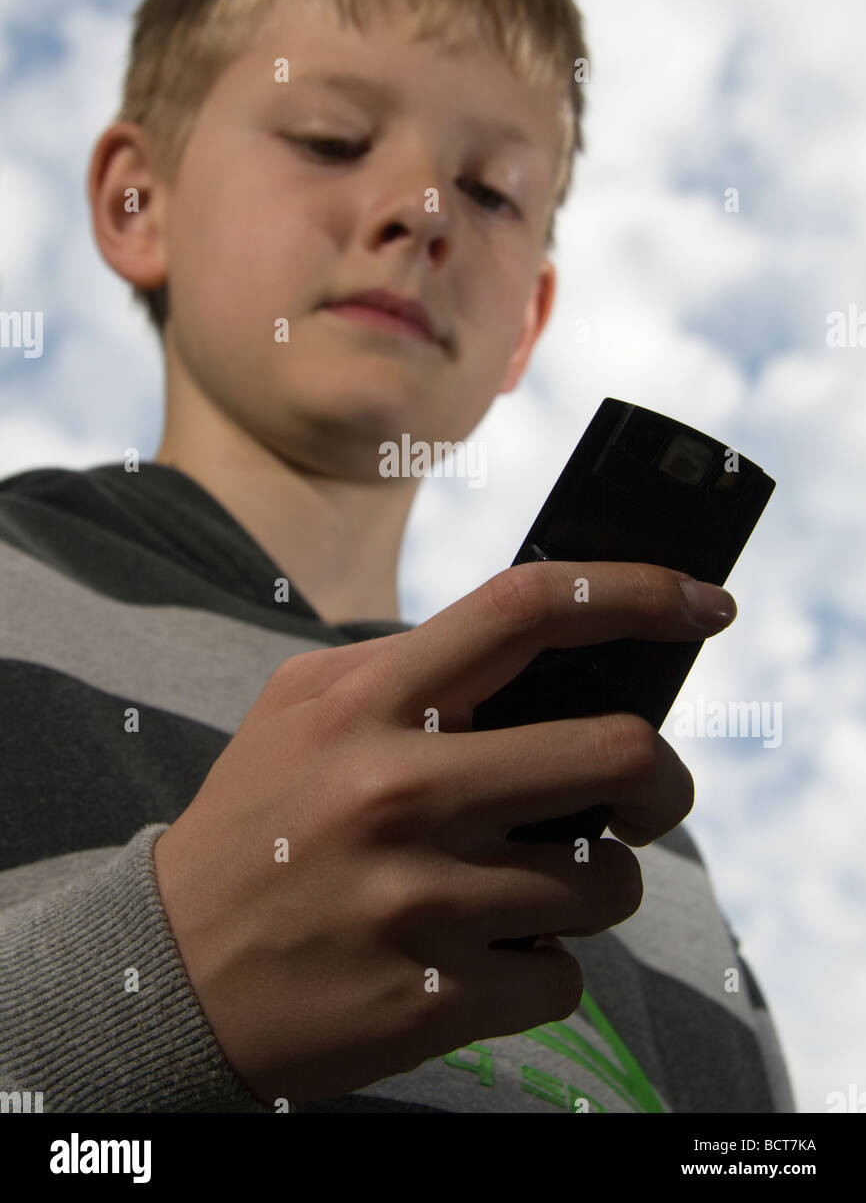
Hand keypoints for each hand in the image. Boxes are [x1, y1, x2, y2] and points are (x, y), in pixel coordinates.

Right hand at [153, 561, 734, 1105]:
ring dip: (593, 882)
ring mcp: (420, 899)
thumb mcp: (304, 709)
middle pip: (618, 752)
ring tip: (530, 885)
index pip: (529, 608)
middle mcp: (398, 790)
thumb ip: (411, 667)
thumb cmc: (257, 821)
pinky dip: (541, 964)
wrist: (168, 970)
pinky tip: (479, 952)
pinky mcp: (435, 998)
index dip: (637, 590)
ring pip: (607, 880)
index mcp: (368, 702)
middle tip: (647, 793)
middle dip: (662, 779)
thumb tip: (547, 648)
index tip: (705, 602)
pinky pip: (563, 975)